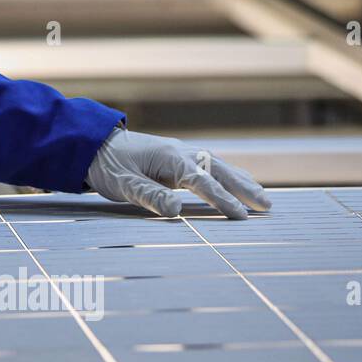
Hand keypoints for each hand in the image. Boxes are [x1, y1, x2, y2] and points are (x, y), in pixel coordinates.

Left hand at [84, 126, 270, 219]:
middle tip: (267, 206)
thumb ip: (150, 196)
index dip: (222, 200)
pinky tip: (238, 183)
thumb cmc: (108, 166)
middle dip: (244, 189)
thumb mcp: (123, 185)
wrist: (93, 144)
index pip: (202, 182)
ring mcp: (181, 153)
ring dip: (241, 181)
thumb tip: (176, 210)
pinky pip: (209, 166)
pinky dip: (228, 176)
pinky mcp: (177, 158)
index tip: (241, 216)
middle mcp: (181, 152)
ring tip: (263, 198)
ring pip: (218, 166)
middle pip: (219, 171)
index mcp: (170, 159)